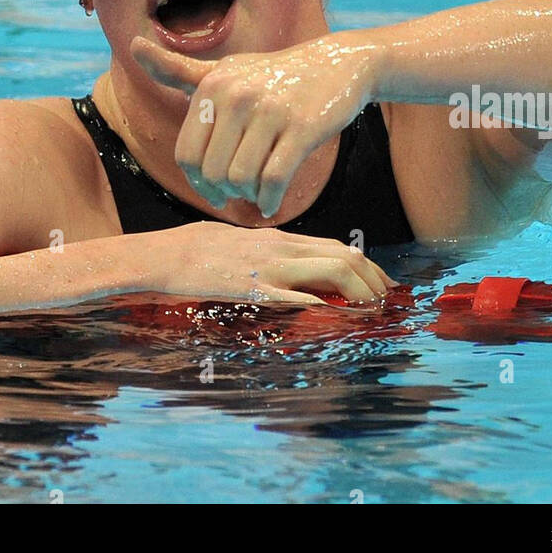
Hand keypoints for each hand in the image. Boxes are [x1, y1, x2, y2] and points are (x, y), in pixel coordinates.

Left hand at [131, 34, 379, 218]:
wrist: (337, 64)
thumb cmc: (274, 75)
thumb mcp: (226, 70)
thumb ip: (179, 71)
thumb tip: (133, 45)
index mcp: (213, 85)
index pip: (186, 155)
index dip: (197, 182)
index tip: (214, 189)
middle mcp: (237, 94)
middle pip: (212, 173)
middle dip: (224, 193)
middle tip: (239, 194)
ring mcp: (270, 110)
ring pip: (241, 180)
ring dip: (248, 197)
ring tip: (256, 192)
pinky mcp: (302, 128)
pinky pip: (274, 180)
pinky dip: (269, 201)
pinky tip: (271, 203)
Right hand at [143, 220, 395, 304]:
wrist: (165, 254)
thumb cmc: (196, 249)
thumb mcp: (239, 243)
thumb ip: (267, 252)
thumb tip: (289, 264)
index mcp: (277, 238)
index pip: (335, 246)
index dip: (365, 266)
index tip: (380, 284)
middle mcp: (280, 247)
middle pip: (342, 255)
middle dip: (373, 279)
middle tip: (386, 300)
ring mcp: (268, 266)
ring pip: (330, 267)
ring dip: (359, 290)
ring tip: (372, 309)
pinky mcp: (253, 286)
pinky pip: (295, 293)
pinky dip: (323, 303)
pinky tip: (338, 314)